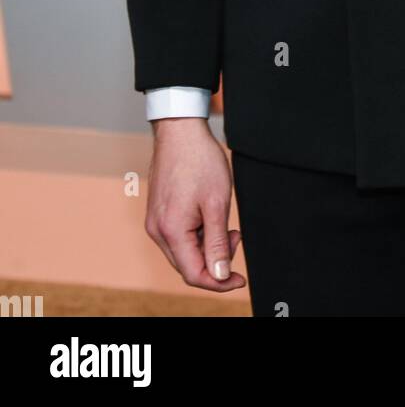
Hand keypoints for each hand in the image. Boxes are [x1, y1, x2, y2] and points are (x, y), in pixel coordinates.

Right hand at [144, 118, 245, 291]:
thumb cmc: (200, 161)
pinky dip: (197, 234)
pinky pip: (178, 236)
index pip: (193, 275)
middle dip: (215, 261)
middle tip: (236, 235)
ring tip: (225, 222)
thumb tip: (220, 275)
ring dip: (207, 246)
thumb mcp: (217, 204)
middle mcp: (157, 230)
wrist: (180, 130)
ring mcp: (155, 221)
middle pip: (187, 266)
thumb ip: (218, 243)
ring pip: (183, 252)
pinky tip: (210, 216)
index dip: (218, 282)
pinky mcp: (158, 212)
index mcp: (171, 231)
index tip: (239, 278)